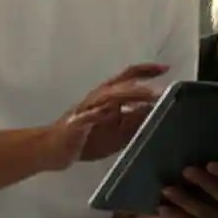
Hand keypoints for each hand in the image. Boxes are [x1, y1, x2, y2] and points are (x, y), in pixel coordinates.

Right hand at [39, 63, 167, 171]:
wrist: (52, 149)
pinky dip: (97, 113)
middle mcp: (97, 98)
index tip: (165, 68)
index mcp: (107, 98)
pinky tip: (108, 112)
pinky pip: (87, 117)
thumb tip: (157, 114)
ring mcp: (86, 109)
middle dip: (142, 87)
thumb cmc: (86, 139)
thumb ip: (134, 122)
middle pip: (121, 85)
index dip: (146, 71)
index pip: (128, 78)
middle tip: (163, 91)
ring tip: (145, 95)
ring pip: (108, 97)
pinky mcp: (75, 124)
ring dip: (127, 94)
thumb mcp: (116, 133)